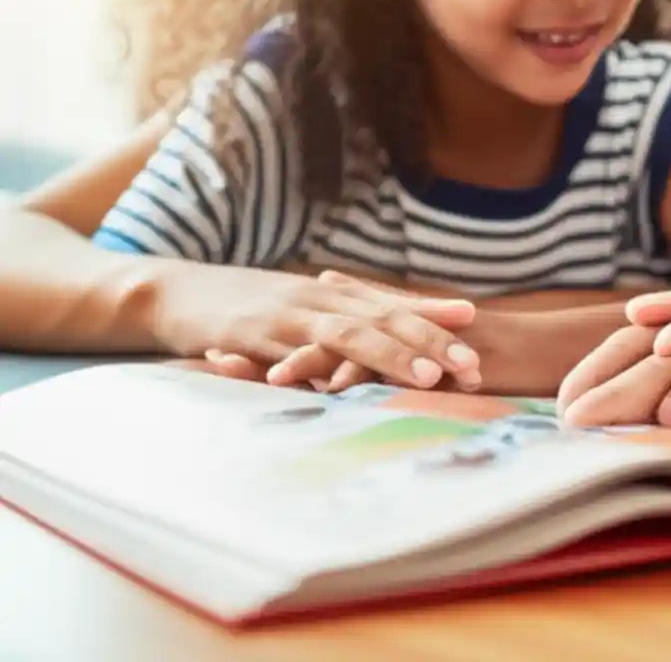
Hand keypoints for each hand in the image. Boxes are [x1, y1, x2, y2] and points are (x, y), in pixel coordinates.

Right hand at [156, 267, 480, 389]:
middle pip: (387, 318)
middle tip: (475, 364)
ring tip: (430, 377)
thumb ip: (344, 333)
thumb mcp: (304, 316)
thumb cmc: (249, 310)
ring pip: (352, 333)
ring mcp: (291, 315)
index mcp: (336, 294)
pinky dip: (326, 368)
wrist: (179, 293)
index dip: (437, 317)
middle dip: (434, 341)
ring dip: (394, 355)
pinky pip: (296, 353)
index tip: (482, 328)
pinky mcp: (257, 336)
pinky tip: (347, 386)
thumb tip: (390, 360)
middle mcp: (321, 298)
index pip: (396, 304)